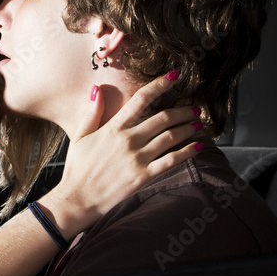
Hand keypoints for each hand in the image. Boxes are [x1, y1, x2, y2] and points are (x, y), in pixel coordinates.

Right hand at [43, 73, 201, 237]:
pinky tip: (198, 146)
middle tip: (195, 107)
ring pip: (171, 137)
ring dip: (188, 128)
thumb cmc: (78, 167)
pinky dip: (187, 152)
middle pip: (163, 118)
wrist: (78, 198)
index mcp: (113, 128)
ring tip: (198, 124)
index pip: (140, 100)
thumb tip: (98, 89)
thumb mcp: (80, 136)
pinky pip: (171, 161)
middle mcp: (128, 140)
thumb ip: (92, 112)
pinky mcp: (144, 176)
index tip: (174, 77)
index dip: (159, 85)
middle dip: (183, 110)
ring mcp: (138, 159)